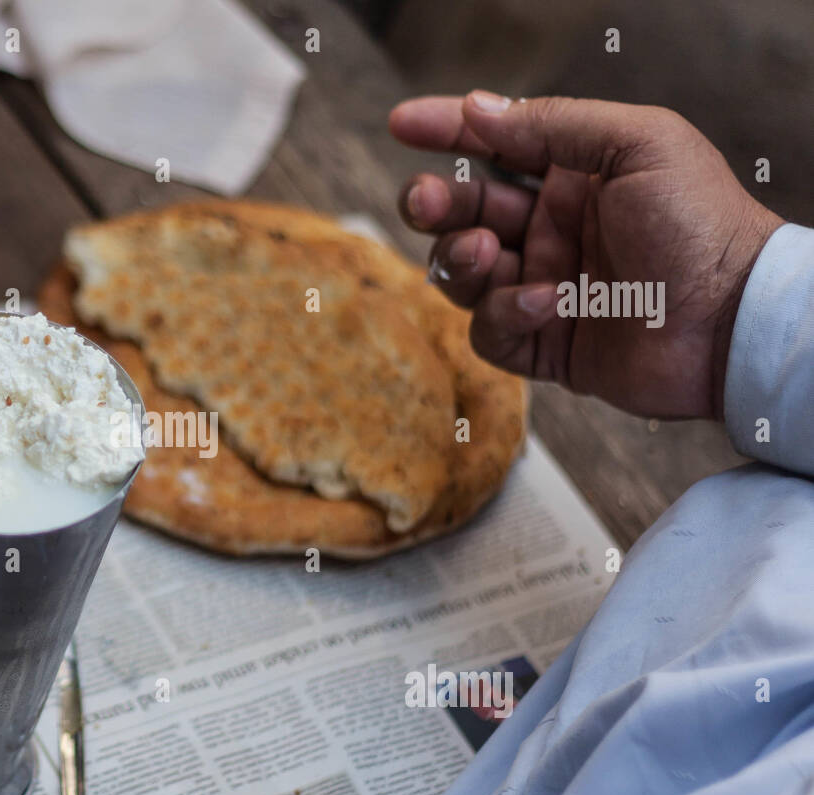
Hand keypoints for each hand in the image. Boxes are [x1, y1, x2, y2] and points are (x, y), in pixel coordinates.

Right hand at [389, 91, 782, 419]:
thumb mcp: (639, 144)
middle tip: (425, 204)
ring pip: (462, 274)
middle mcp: (551, 231)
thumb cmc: (702, 224)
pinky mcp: (544, 344)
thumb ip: (554, 125)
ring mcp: (543, 288)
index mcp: (573, 178)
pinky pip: (489, 332)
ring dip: (460, 260)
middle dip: (434, 204)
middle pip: (463, 213)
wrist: (733, 322)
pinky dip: (502, 315)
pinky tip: (544, 304)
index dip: (443, 132)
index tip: (401, 124)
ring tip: (487, 255)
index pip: (493, 148)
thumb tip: (477, 110)